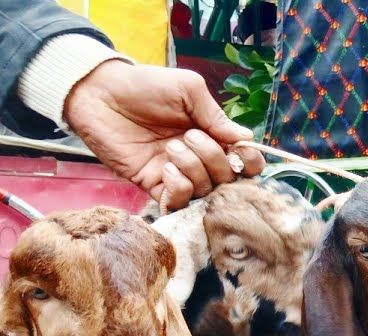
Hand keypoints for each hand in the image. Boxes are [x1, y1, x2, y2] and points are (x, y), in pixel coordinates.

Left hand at [63, 60, 265, 208]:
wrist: (100, 94)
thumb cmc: (144, 85)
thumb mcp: (187, 89)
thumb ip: (215, 115)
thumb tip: (245, 138)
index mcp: (212, 135)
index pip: (245, 160)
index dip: (249, 161)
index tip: (240, 151)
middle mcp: (200, 158)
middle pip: (229, 178)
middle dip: (215, 159)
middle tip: (190, 136)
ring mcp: (178, 173)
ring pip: (206, 190)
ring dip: (194, 169)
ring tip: (171, 147)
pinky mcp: (155, 184)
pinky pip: (180, 200)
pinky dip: (180, 188)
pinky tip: (166, 168)